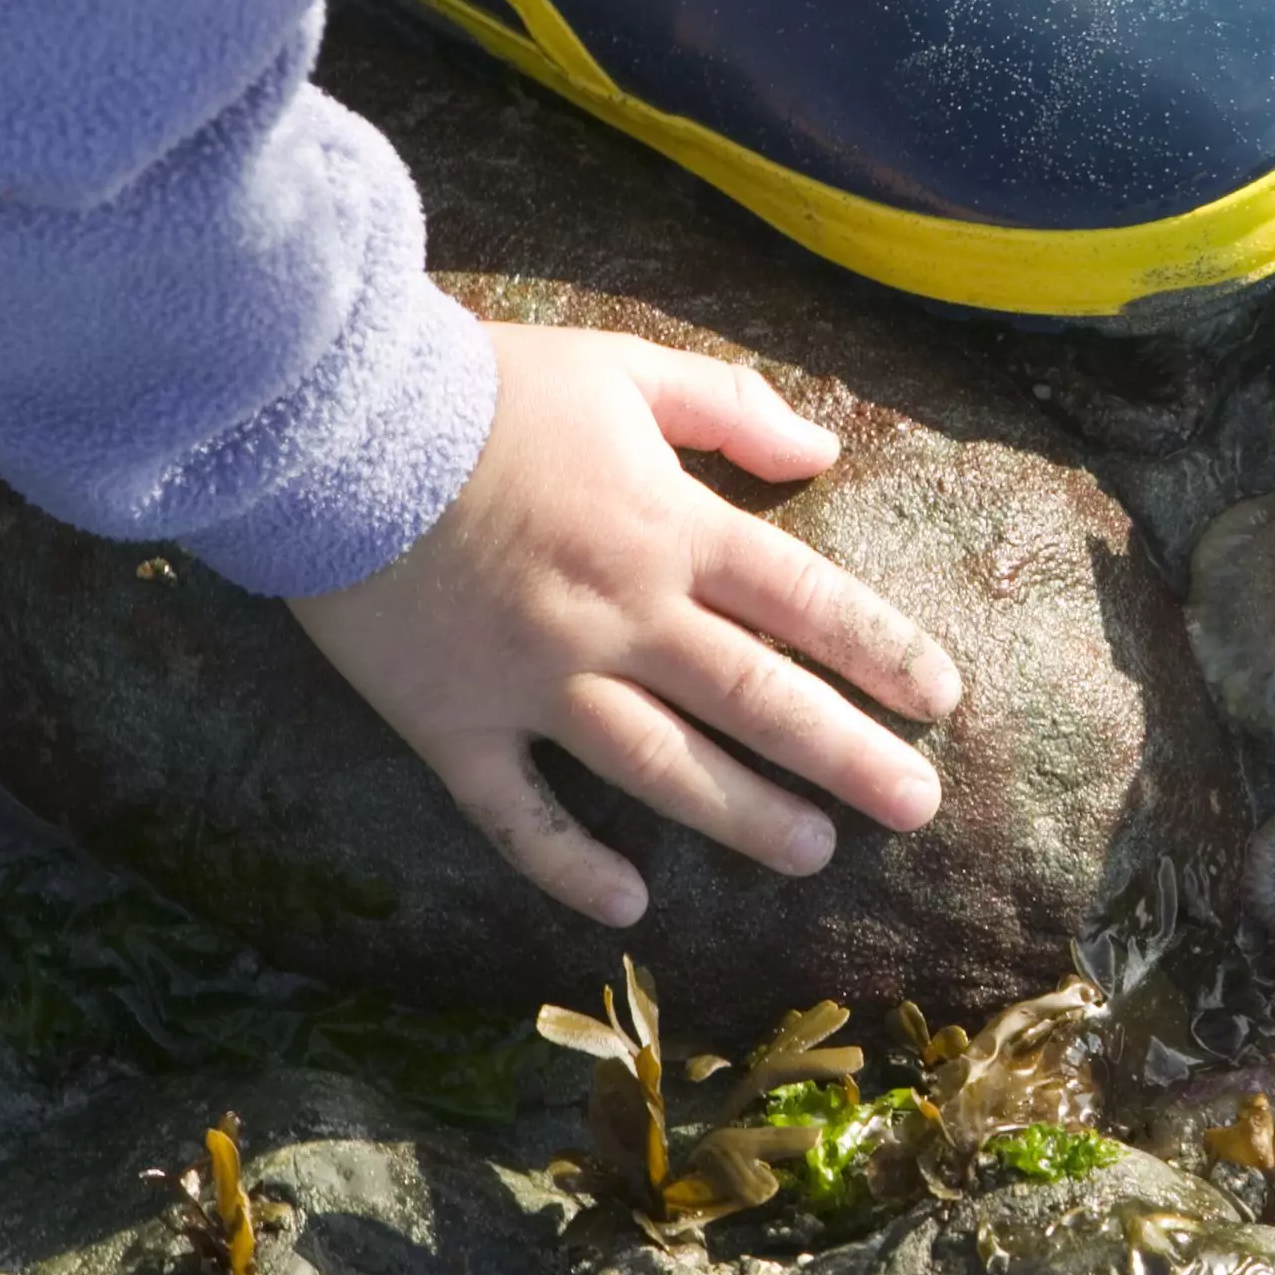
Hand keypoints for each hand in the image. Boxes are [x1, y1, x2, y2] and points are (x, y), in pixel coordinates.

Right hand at [288, 321, 962, 926]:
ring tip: (812, 853)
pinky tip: (629, 907)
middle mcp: (621, 617)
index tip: (941, 699)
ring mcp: (537, 681)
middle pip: (756, 698)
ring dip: (741, 816)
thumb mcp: (623, 366)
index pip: (806, 601)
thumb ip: (728, 407)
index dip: (881, 651)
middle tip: (916, 809)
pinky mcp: (454, 724)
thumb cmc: (484, 389)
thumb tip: (824, 442)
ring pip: (660, 766)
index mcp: (671, 529)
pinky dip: (569, 865)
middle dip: (846, 757)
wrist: (333, 425)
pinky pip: (518, 814)